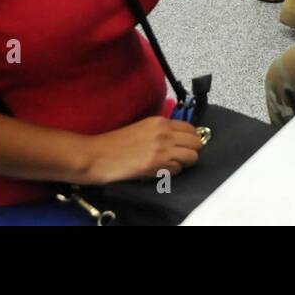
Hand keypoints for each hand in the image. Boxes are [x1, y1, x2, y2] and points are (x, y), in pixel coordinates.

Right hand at [79, 116, 202, 184]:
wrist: (98, 155)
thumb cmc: (115, 144)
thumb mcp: (142, 128)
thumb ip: (161, 131)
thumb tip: (179, 138)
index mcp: (160, 121)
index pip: (191, 128)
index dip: (190, 139)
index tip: (186, 145)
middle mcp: (164, 132)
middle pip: (196, 142)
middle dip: (191, 151)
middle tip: (181, 156)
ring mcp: (162, 149)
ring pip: (192, 157)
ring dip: (184, 163)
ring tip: (171, 165)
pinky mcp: (156, 164)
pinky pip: (177, 170)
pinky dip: (171, 172)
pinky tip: (159, 171)